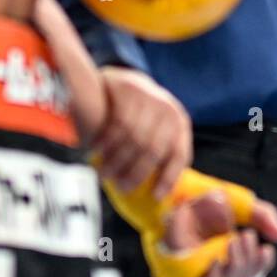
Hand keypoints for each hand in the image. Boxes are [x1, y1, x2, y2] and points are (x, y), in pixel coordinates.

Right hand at [95, 66, 190, 197]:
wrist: (123, 79)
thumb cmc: (139, 115)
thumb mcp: (155, 130)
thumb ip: (158, 154)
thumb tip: (156, 196)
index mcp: (179, 124)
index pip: (179, 155)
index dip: (169, 178)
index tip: (155, 196)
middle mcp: (168, 110)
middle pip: (153, 150)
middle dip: (135, 173)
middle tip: (119, 187)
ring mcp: (149, 97)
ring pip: (133, 138)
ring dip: (116, 160)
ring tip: (105, 172)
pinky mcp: (129, 89)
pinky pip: (118, 123)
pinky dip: (107, 142)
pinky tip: (97, 150)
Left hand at [164, 191, 276, 276]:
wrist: (169, 199)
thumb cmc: (203, 204)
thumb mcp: (237, 204)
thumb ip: (262, 216)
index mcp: (232, 253)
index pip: (255, 269)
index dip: (262, 264)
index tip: (266, 249)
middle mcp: (219, 266)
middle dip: (249, 260)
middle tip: (246, 237)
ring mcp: (202, 271)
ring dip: (235, 265)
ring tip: (234, 242)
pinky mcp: (186, 275)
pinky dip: (215, 275)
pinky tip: (218, 261)